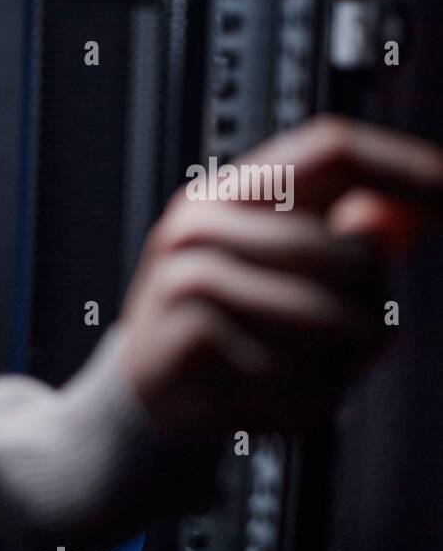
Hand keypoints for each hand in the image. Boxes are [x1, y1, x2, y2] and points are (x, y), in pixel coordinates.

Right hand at [117, 115, 442, 441]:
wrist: (145, 394)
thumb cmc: (223, 327)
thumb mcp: (278, 269)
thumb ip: (347, 234)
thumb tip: (406, 215)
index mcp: (226, 194)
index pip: (332, 151)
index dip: (405, 169)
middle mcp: (200, 229)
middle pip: (353, 250)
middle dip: (376, 305)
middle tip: (352, 335)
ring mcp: (188, 284)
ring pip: (335, 323)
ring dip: (344, 364)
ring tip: (307, 370)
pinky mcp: (190, 345)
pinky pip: (297, 377)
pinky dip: (305, 400)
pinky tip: (274, 396)